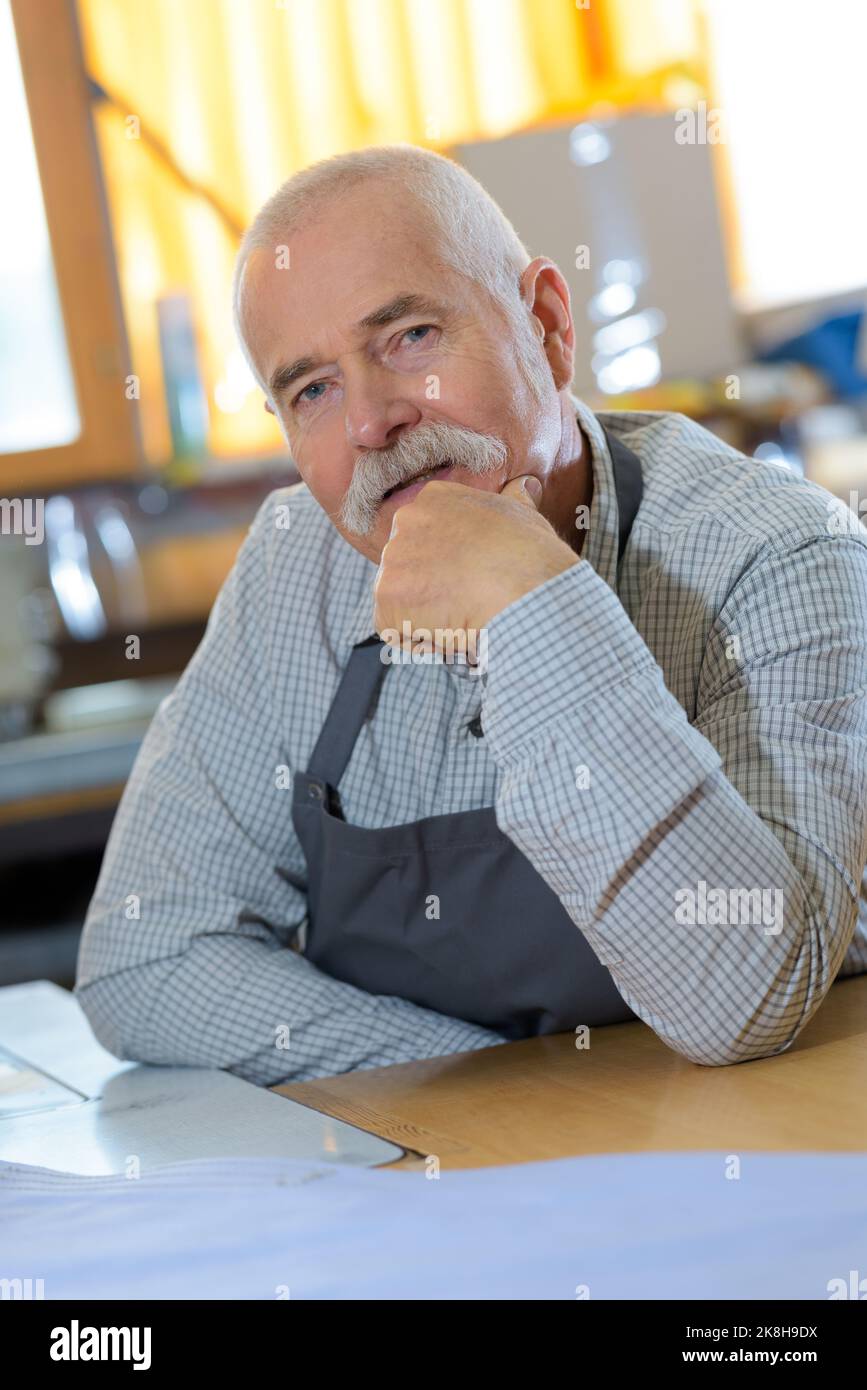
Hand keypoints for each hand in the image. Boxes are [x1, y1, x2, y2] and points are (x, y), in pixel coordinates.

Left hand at [373, 475, 579, 658]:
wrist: (524, 591)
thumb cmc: (530, 557)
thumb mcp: (524, 514)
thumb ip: (513, 500)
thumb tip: (522, 486)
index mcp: (434, 499)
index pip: (425, 537)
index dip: (447, 566)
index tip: (471, 577)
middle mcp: (405, 521)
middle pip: (408, 568)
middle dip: (431, 590)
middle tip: (467, 599)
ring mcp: (392, 559)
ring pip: (400, 600)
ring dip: (427, 616)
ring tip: (462, 614)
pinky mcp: (386, 597)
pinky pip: (394, 629)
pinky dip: (419, 639)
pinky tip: (448, 630)